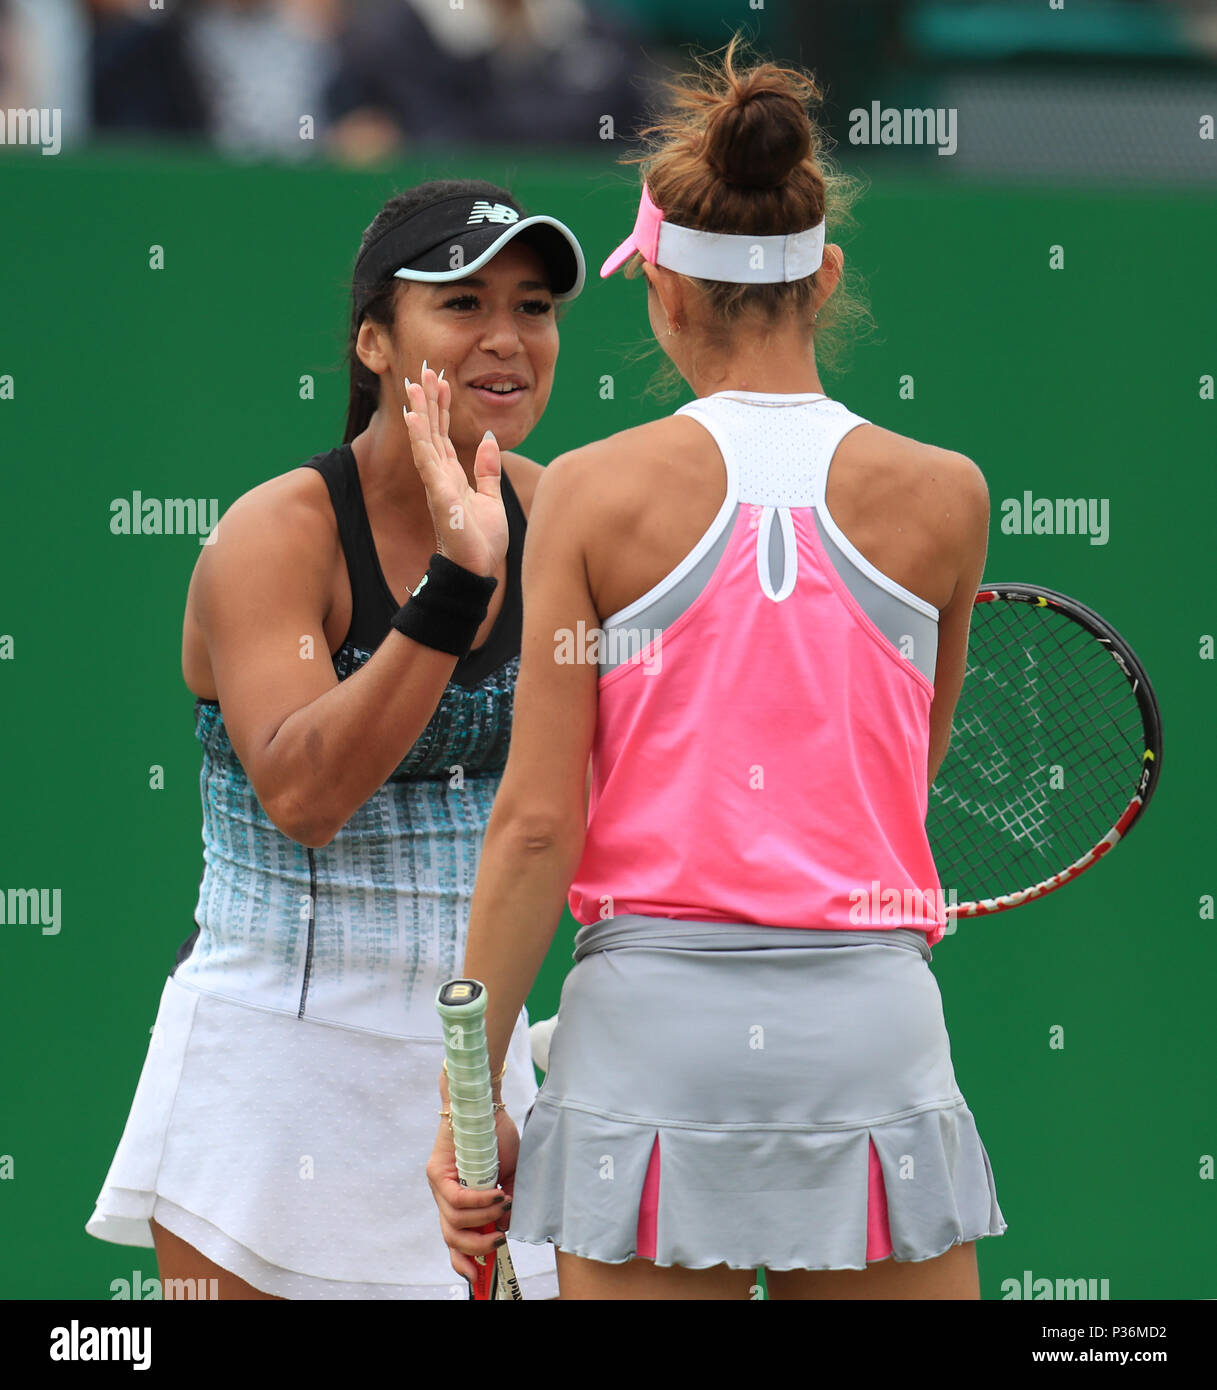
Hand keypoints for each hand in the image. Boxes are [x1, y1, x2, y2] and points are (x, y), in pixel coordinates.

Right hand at [403, 365, 508, 579]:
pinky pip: (427, 461)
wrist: (478, 571)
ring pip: (425, 439)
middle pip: (432, 430)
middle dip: (429, 399)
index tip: (442, 380)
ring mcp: (437, 485)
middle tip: (426, 368)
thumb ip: (487, 470)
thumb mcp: (491, 499)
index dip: (442, 407)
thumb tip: (487, 439)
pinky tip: (413, 417)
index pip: (443, 434)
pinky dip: (420, 437)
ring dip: (420, 411)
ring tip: (416, 383)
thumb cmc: (481, 542)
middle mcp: (440, 477)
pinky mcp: (439, 495)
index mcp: (451, 476)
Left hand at [426, 1104, 520, 1285]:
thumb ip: (505, 1202)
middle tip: (500, 1239)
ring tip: (503, 1205)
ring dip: (483, 1220)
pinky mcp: (436, 1170)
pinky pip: (456, 1199)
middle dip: (477, 1247)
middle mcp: (443, 1194)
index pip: (453, 1238)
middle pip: (451, 1237)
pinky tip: (497, 1194)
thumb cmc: (497, 1137)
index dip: (462, 1261)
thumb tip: (507, 1229)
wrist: (485, 1103)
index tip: (477, 1276)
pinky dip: (479, 1202)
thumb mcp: (508, 1176)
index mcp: (458, 1200)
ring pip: (453, 1221)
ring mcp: (437, 1183)